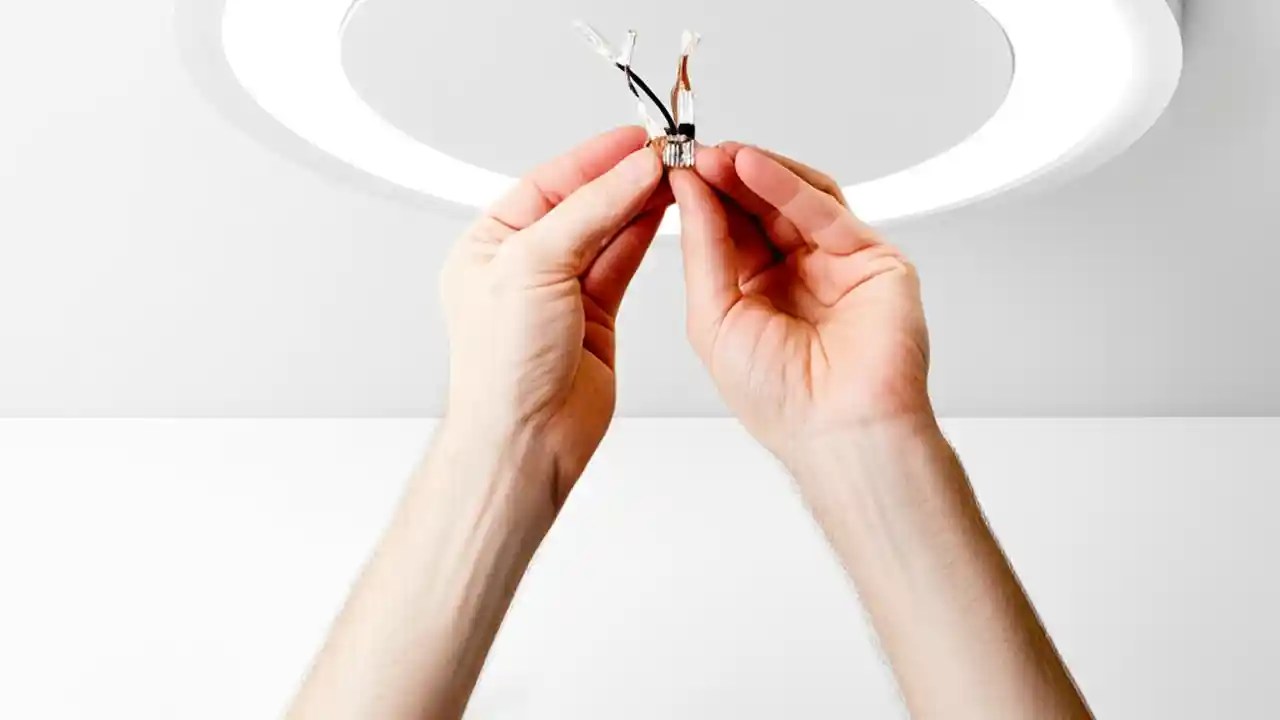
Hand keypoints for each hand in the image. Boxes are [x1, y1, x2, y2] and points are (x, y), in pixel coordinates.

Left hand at [440, 127, 666, 506]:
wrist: (526, 437)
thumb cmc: (501, 368)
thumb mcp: (534, 266)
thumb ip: (589, 212)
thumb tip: (629, 171)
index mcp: (489, 245)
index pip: (549, 184)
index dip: (594, 159)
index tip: (636, 141)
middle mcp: (524, 265)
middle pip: (582, 204)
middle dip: (622, 178)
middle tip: (665, 156)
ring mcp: (561, 291)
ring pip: (607, 232)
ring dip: (639, 204)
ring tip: (674, 177)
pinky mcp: (596, 317)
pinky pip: (622, 264)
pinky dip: (644, 237)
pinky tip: (663, 213)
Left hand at [671, 143, 931, 459]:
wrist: (837, 432)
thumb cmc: (780, 401)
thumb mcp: (711, 317)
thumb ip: (703, 248)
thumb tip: (689, 192)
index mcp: (753, 293)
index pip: (725, 229)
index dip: (700, 197)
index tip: (670, 168)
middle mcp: (795, 275)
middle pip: (758, 207)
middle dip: (723, 178)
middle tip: (691, 153)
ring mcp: (835, 264)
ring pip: (793, 200)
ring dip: (753, 173)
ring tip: (718, 156)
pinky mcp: (872, 258)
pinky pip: (826, 211)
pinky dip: (787, 186)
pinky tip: (752, 168)